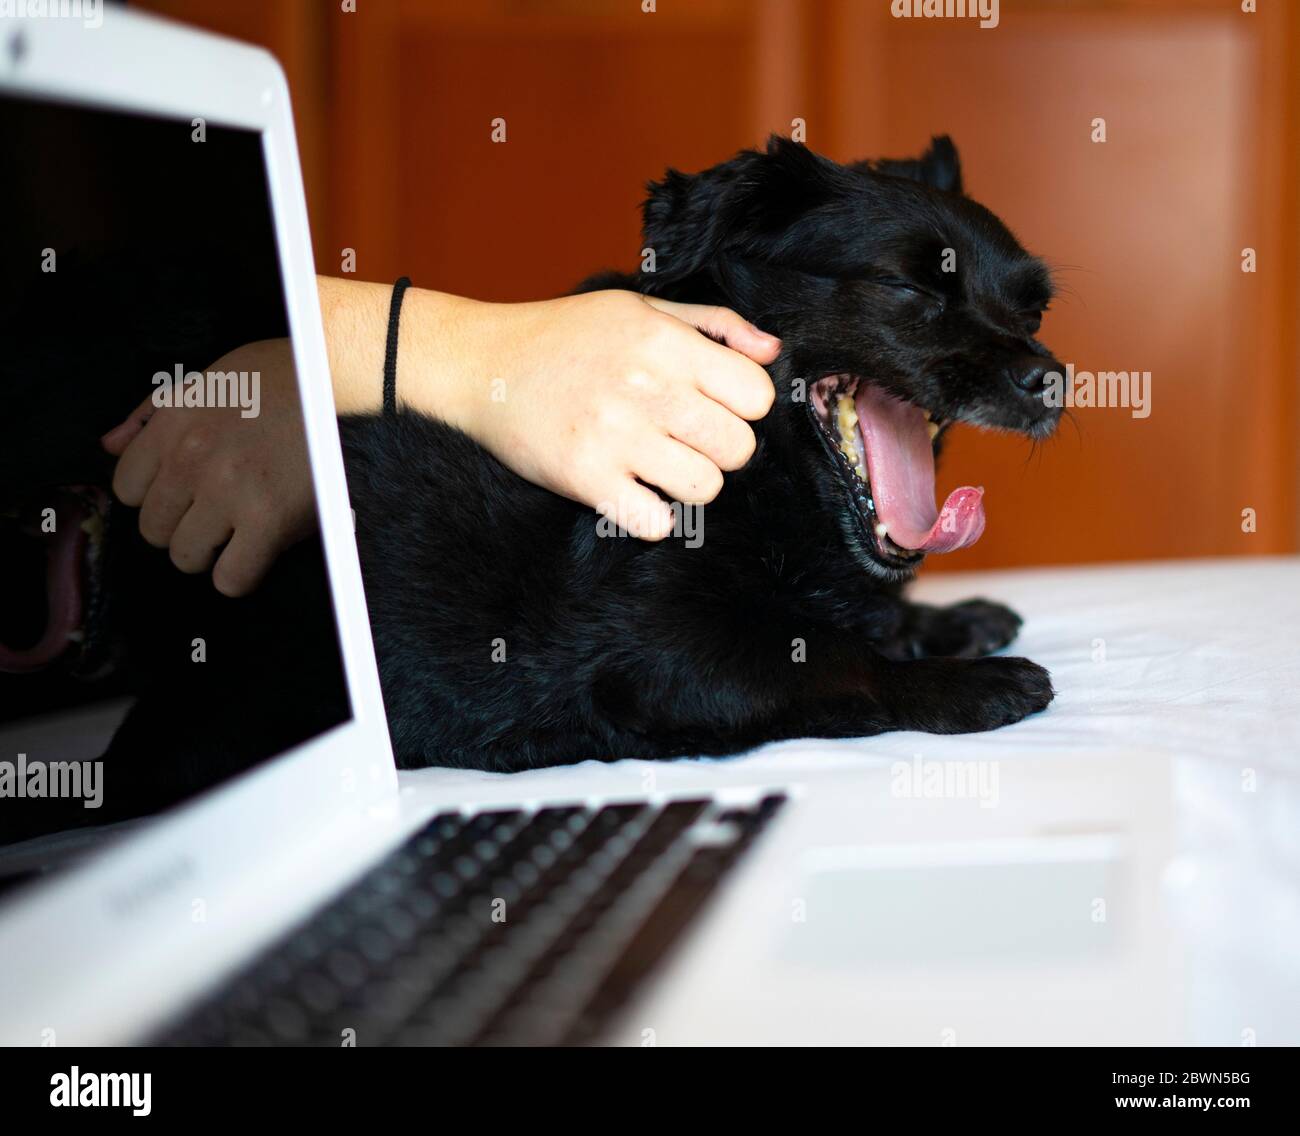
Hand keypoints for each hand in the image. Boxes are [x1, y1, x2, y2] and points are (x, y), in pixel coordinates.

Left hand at [101, 338, 315, 596]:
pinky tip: (262, 551)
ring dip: (213, 553)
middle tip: (220, 515)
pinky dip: (242, 575)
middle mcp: (192, 458)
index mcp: (176, 421)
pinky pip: (232, 578)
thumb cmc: (293, 378)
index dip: (158, 496)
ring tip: (243, 533)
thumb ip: (157, 409)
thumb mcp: (218, 375)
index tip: (188, 494)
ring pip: (187, 558)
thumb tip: (109, 446)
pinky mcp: (269, 521)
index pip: (126, 487)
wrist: (356, 384)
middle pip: (153, 529)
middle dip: (183, 527)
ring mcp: (228, 491)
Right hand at [414, 289, 780, 538]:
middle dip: (721, 450)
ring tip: (658, 466)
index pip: (756, 395)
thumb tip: (771, 353)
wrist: (482, 364)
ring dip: (688, 484)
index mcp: (665, 342)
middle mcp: (646, 387)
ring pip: (705, 487)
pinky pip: (654, 522)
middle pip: (738, 448)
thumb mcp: (640, 308)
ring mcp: (615, 436)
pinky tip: (632, 493)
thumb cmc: (565, 337)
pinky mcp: (585, 477)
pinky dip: (650, 517)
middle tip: (686, 441)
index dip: (743, 408)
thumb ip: (713, 326)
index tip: (714, 408)